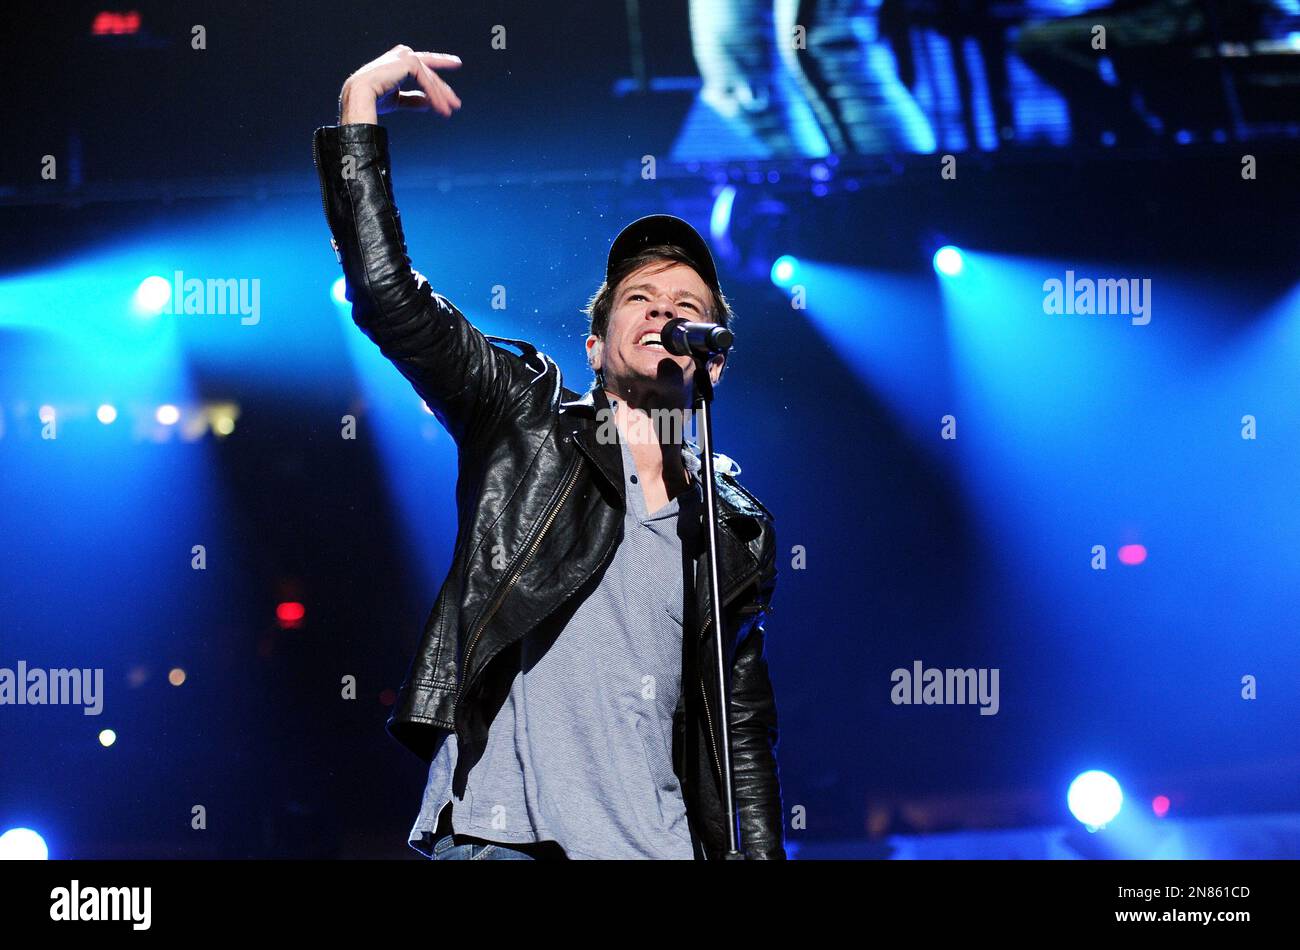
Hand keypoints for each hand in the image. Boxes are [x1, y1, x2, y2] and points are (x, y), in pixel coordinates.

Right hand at [338, 44, 461, 124]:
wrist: (361, 95)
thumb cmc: (374, 98)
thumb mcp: (398, 100)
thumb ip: (413, 99)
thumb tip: (428, 105)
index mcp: (400, 59)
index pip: (425, 63)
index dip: (441, 63)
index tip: (456, 63)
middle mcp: (404, 53)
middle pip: (430, 74)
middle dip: (444, 90)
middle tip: (456, 105)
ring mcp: (407, 56)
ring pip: (430, 80)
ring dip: (440, 98)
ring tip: (449, 112)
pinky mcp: (410, 63)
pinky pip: (427, 83)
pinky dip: (434, 97)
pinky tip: (440, 109)